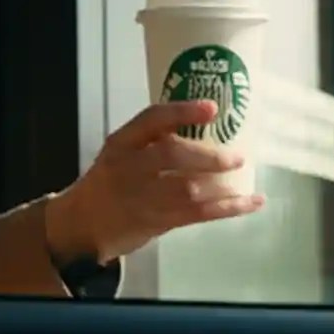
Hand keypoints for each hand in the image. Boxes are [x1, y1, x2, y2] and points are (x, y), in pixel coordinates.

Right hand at [44, 100, 265, 266]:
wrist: (82, 225)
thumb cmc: (110, 182)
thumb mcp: (121, 153)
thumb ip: (153, 140)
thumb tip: (208, 122)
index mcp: (122, 143)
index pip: (152, 119)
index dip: (183, 111)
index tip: (212, 107)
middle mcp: (129, 167)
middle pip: (171, 154)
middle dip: (207, 154)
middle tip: (236, 156)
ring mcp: (142, 197)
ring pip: (187, 188)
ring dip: (222, 183)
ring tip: (244, 175)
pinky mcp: (156, 222)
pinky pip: (198, 214)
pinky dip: (229, 208)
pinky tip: (252, 202)